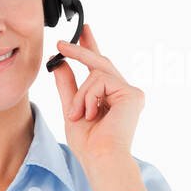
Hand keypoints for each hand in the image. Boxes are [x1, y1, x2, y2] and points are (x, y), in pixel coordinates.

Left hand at [51, 24, 147, 190]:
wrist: (100, 158)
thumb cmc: (89, 143)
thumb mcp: (72, 108)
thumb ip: (68, 85)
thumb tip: (58, 62)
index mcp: (111, 98)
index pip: (99, 68)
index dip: (90, 48)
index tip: (83, 32)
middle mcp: (123, 93)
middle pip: (100, 63)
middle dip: (81, 50)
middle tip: (61, 43)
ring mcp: (130, 93)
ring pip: (96, 72)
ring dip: (81, 94)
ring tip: (80, 114)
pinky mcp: (132, 94)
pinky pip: (100, 79)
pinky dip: (88, 96)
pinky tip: (92, 114)